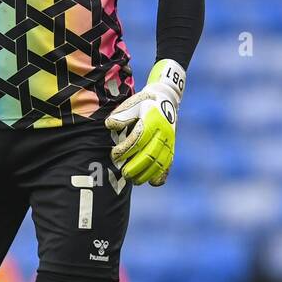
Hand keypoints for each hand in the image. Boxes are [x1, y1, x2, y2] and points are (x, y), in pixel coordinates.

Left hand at [106, 58, 185, 186]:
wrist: (165, 99)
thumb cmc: (144, 103)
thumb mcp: (132, 103)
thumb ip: (122, 114)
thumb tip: (110, 125)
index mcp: (153, 120)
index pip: (139, 138)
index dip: (126, 149)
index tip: (114, 155)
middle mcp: (164, 132)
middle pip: (150, 154)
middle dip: (136, 166)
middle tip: (124, 173)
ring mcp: (170, 141)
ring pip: (160, 162)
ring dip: (147, 174)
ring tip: (134, 180)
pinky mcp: (172, 148)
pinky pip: (168, 164)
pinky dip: (161, 175)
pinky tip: (152, 181)